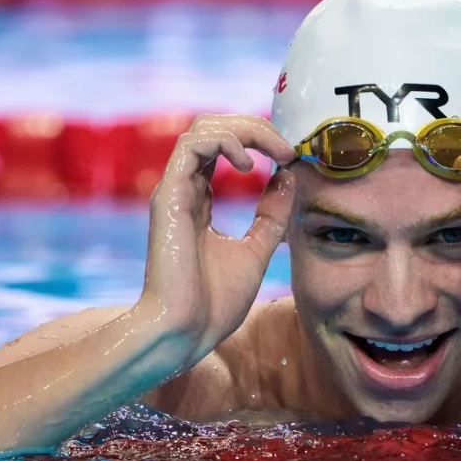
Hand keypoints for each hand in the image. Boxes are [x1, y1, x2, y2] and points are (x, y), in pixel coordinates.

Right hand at [137, 114, 295, 365]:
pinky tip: (248, 166)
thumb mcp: (256, 251)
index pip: (223, 148)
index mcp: (199, 201)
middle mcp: (184, 190)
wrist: (185, 332)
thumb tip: (288, 177)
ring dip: (246, 129)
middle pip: (213, 129)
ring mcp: (174, 190)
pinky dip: (225, 141)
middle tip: (288, 148)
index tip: (292, 157)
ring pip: (203, 128)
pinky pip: (192, 145)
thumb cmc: (213, 303)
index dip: (258, 141)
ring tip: (277, 150)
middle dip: (255, 128)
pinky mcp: (169, 196)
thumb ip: (270, 216)